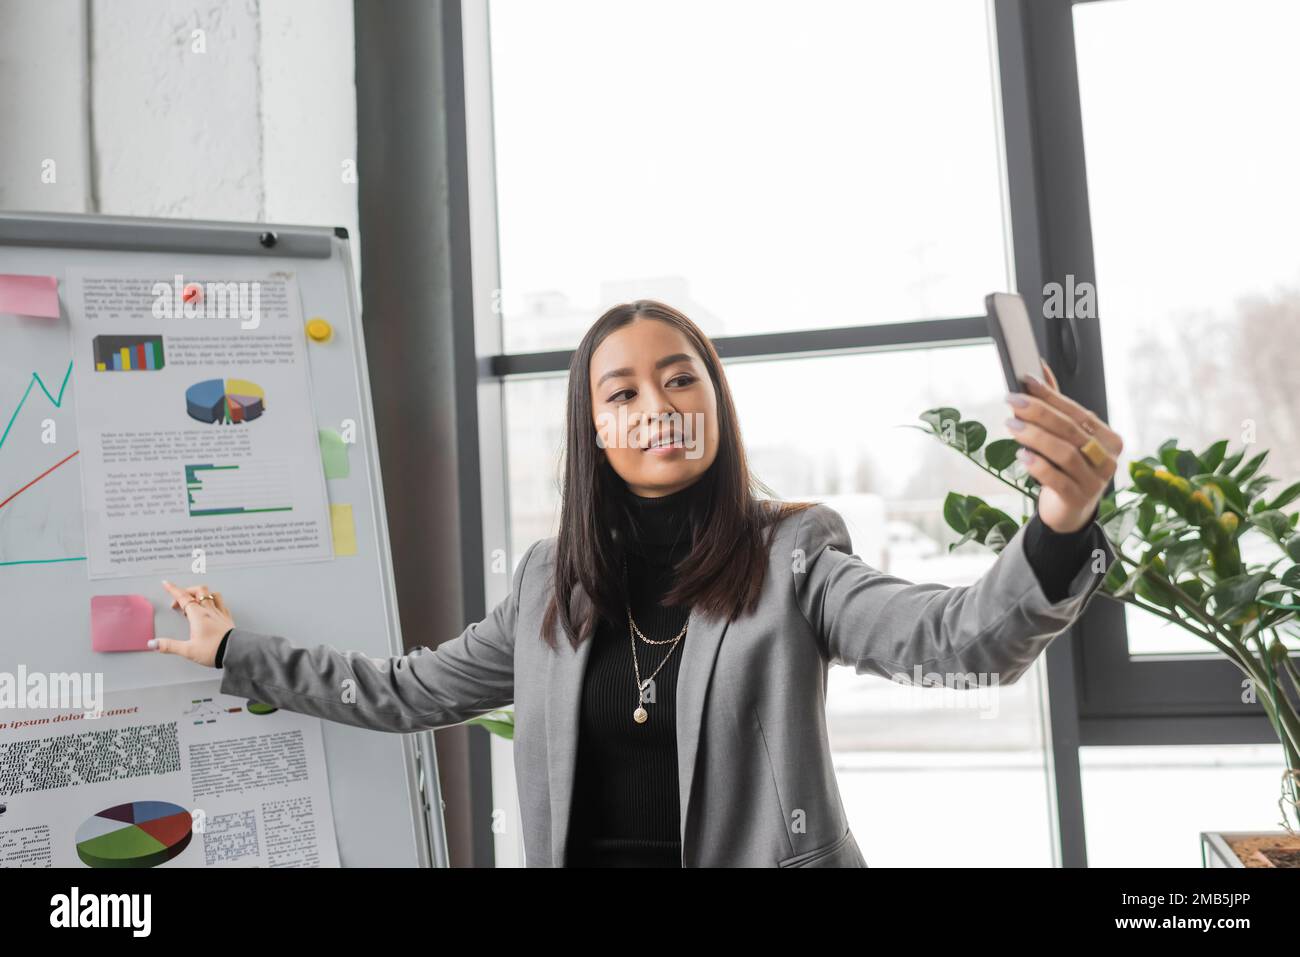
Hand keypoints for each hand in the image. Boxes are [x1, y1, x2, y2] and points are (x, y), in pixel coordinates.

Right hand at [152, 580, 234, 666]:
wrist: (235, 652)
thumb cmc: (214, 650)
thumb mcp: (188, 650)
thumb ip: (169, 646)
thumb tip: (153, 644)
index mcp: (198, 615)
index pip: (183, 597)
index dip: (173, 590)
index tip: (166, 583)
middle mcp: (210, 610)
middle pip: (199, 591)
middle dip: (187, 592)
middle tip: (178, 602)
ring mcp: (220, 613)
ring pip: (212, 594)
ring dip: (202, 594)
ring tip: (195, 603)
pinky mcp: (227, 618)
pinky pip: (221, 604)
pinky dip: (214, 602)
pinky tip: (211, 608)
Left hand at [1006, 359, 1122, 532]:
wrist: (1069, 512)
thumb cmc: (1066, 469)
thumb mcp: (1065, 439)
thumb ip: (1055, 407)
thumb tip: (1039, 370)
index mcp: (1108, 439)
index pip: (1078, 413)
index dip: (1051, 396)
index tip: (1026, 381)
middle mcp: (1107, 459)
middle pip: (1071, 430)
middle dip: (1039, 412)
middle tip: (1012, 401)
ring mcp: (1096, 482)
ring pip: (1065, 453)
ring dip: (1035, 436)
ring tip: (1010, 425)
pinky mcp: (1078, 500)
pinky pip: (1058, 480)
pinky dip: (1038, 465)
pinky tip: (1021, 455)